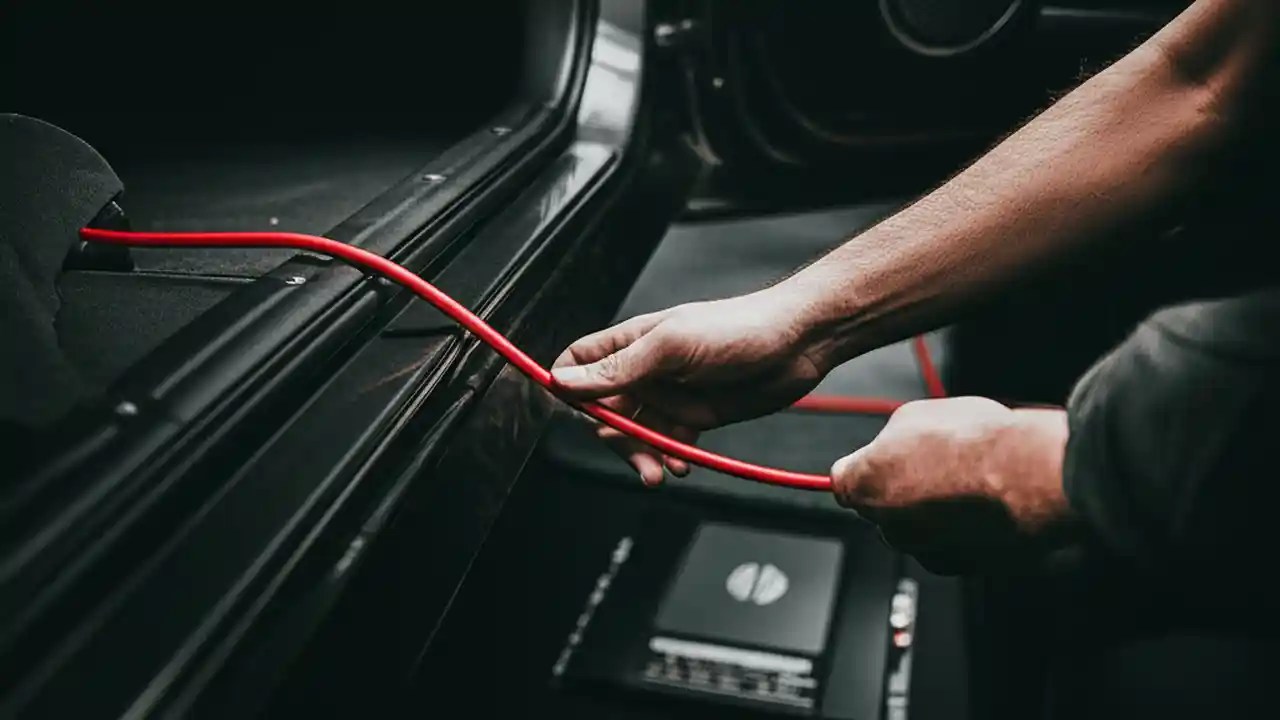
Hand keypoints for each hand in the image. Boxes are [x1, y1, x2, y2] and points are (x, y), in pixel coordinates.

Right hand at [551, 288, 831, 485]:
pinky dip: (669, 458)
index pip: (578, 365)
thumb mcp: (673, 346)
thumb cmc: (741, 327)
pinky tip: (682, 464)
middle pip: (602, 411)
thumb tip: (566, 383)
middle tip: (636, 455)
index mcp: (632, 343)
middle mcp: (646, 370)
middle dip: (613, 437)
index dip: (569, 390)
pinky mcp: (695, 416)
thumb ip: (620, 368)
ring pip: (635, 434)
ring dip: (641, 455)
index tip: (578, 415)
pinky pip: (668, 444)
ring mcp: (670, 394)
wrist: (799, 343)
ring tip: (660, 471)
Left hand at [831, 397, 1077, 574]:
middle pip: (885, 508)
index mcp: (863, 487)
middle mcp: (889, 528)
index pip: (844, 482)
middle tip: (937, 464)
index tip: (875, 463)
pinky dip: (968, 531)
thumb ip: (889, 441)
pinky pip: (958, 546)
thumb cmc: (973, 444)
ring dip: (938, 512)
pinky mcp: (967, 568)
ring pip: (923, 531)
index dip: (865, 468)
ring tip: (971, 481)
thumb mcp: (913, 416)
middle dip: (904, 490)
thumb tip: (891, 446)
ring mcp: (928, 553)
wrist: (1030, 477)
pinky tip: (989, 503)